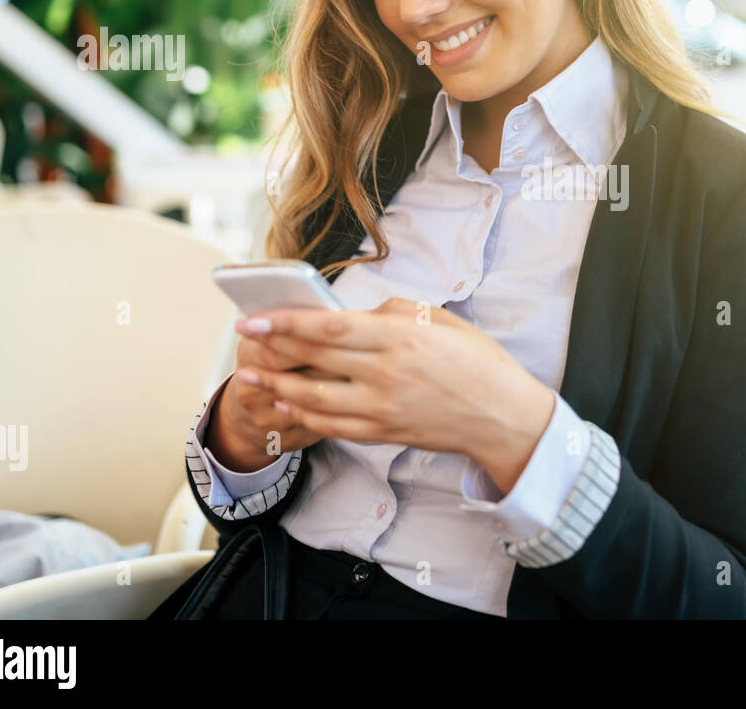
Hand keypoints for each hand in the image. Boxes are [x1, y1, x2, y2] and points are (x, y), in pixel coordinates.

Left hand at [231, 298, 556, 493]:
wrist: (501, 414)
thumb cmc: (476, 362)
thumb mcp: (438, 320)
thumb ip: (392, 313)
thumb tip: (354, 313)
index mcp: (399, 338)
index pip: (329, 328)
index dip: (287, 322)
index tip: (256, 316)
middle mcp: (385, 374)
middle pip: (314, 360)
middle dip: (272, 348)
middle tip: (244, 337)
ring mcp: (382, 408)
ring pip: (314, 398)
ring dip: (277, 385)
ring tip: (250, 374)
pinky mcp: (383, 432)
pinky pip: (333, 425)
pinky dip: (305, 414)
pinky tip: (287, 402)